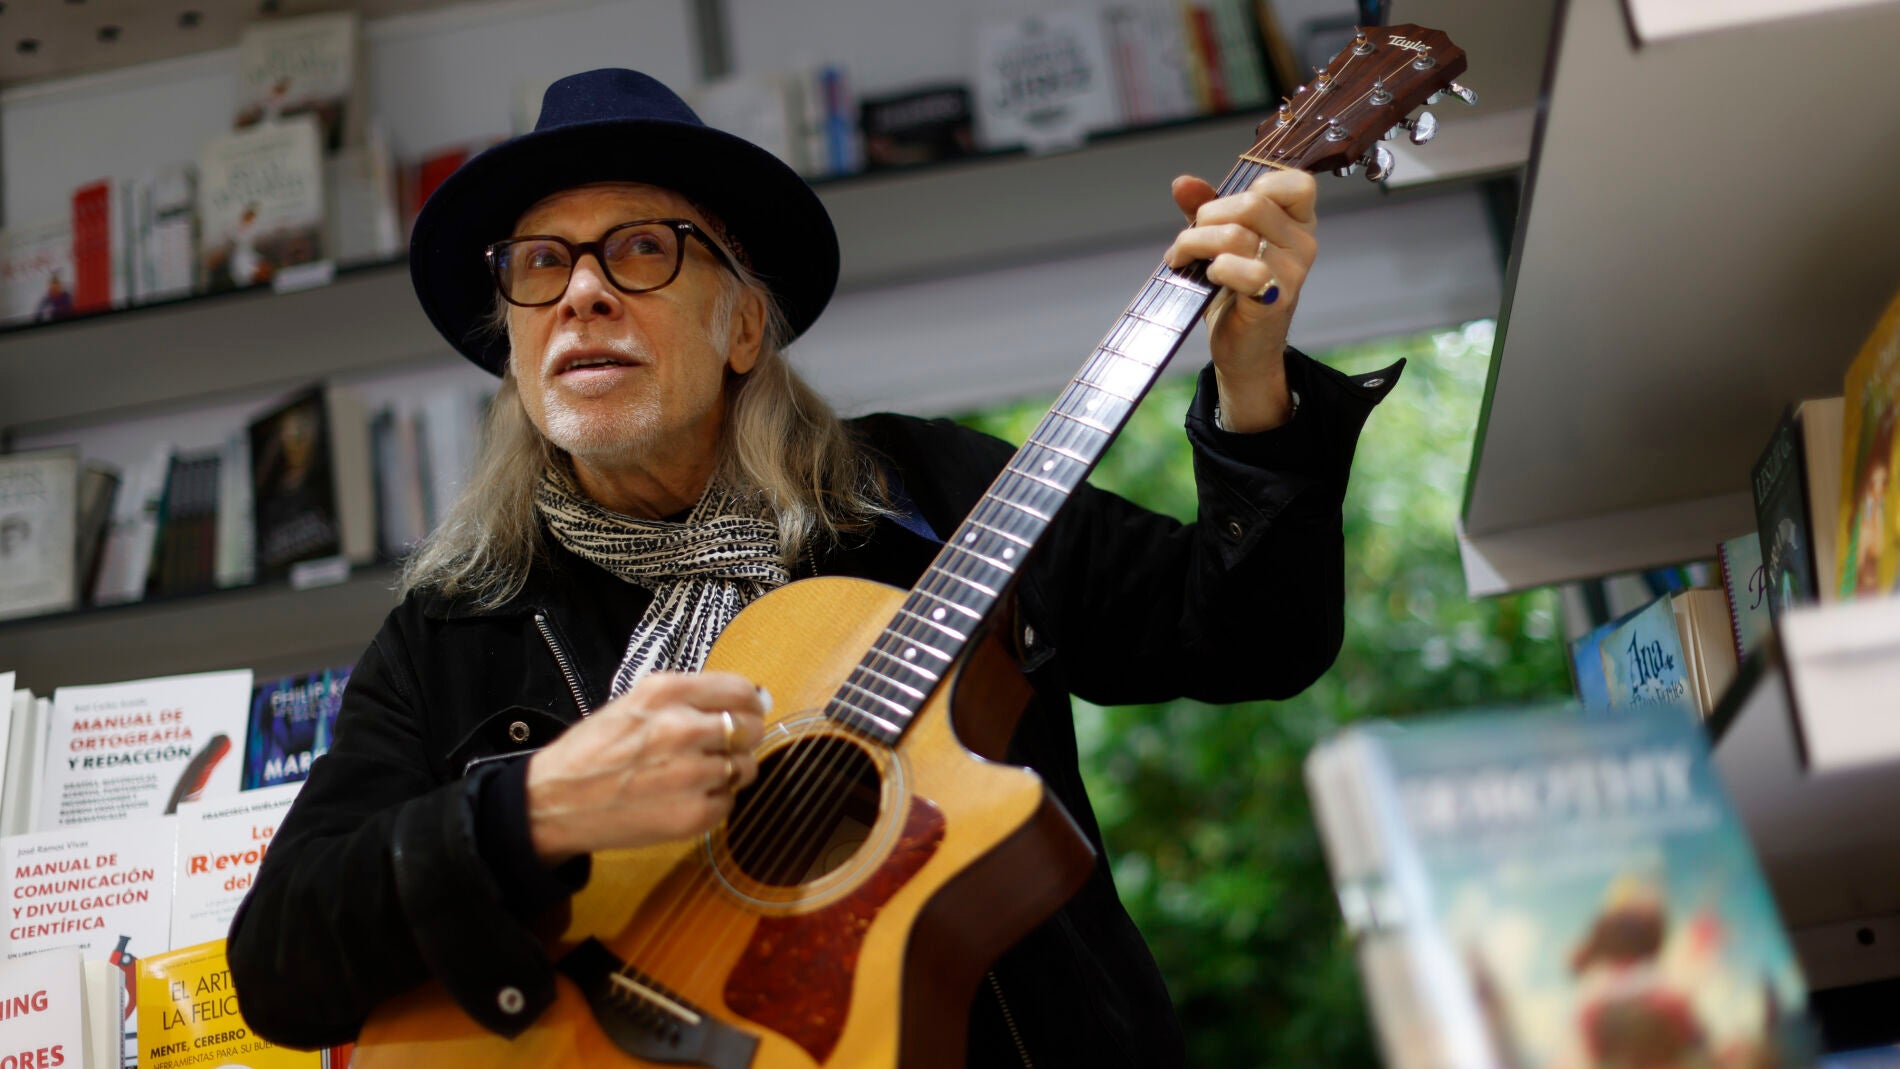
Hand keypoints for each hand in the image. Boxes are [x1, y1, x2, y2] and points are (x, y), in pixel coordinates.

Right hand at [524, 671, 767, 865]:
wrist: (555, 801)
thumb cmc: (594, 749)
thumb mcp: (636, 702)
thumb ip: (691, 698)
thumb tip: (756, 698)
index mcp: (667, 693)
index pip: (740, 691)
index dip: (749, 703)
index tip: (747, 711)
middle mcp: (682, 729)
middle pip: (750, 729)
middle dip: (741, 738)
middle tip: (717, 747)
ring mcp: (690, 774)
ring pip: (745, 768)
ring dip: (728, 772)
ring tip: (693, 775)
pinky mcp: (692, 814)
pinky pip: (729, 802)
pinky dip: (713, 802)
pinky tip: (682, 798)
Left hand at [1164, 170, 1318, 431]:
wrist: (1244, 348)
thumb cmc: (1235, 291)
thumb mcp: (1220, 241)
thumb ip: (1206, 207)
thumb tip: (1182, 182)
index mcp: (1297, 223)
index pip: (1296, 183)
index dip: (1257, 183)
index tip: (1227, 207)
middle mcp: (1302, 243)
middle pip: (1252, 203)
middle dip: (1207, 216)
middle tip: (1189, 239)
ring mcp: (1292, 272)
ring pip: (1237, 234)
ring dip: (1196, 242)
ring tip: (1182, 258)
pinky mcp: (1274, 300)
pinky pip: (1241, 270)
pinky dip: (1214, 269)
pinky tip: (1206, 277)